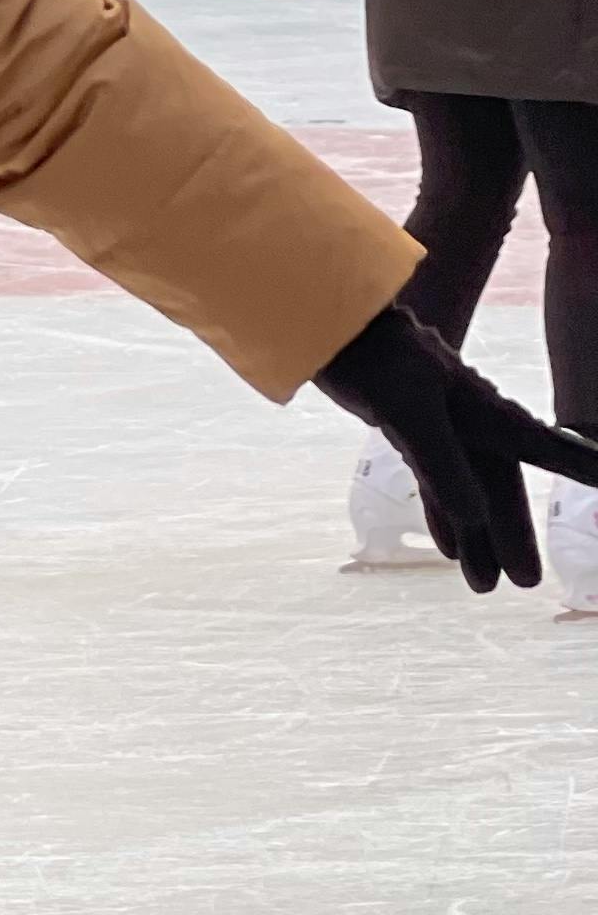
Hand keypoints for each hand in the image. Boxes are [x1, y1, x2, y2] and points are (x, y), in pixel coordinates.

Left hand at [312, 306, 597, 592]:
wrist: (341, 330)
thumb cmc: (381, 362)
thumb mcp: (411, 415)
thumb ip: (443, 464)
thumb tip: (476, 517)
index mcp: (489, 415)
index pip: (547, 450)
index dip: (581, 469)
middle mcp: (474, 425)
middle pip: (500, 489)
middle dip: (512, 535)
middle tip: (528, 582)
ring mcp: (443, 430)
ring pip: (468, 492)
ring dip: (475, 536)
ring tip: (484, 585)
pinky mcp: (411, 432)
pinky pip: (438, 484)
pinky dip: (445, 515)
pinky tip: (449, 546)